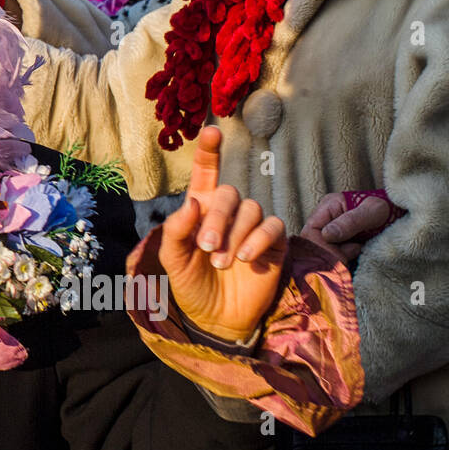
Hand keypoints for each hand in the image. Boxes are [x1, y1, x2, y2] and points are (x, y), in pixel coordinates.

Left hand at [158, 126, 287, 342]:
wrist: (215, 318)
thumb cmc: (191, 284)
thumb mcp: (174, 259)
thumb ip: (177, 229)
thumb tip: (193, 202)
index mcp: (201, 209)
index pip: (206, 173)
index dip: (208, 151)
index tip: (212, 131)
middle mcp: (228, 212)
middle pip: (230, 194)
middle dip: (217, 219)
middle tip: (206, 247)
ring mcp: (252, 226)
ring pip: (252, 210)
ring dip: (236, 235)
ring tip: (222, 262)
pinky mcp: (274, 243)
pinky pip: (273, 227)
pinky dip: (259, 240)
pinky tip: (246, 258)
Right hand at [301, 192, 393, 262]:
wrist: (404, 213)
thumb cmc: (390, 207)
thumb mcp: (374, 211)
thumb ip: (351, 221)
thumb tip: (327, 235)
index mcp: (328, 207)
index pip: (311, 232)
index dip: (322, 247)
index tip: (342, 254)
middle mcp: (326, 220)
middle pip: (314, 244)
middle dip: (331, 254)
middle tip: (354, 251)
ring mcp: (333, 232)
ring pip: (324, 253)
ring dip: (340, 257)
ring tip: (359, 250)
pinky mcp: (341, 243)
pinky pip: (334, 257)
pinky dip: (345, 260)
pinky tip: (359, 253)